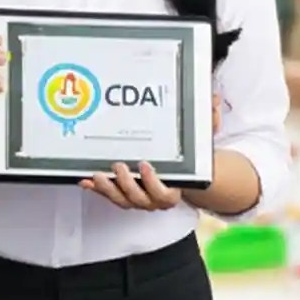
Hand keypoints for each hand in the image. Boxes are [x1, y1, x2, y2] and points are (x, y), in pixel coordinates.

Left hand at [80, 94, 220, 210]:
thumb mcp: (201, 139)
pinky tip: (85, 179)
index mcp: (173, 190)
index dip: (153, 183)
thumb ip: (209, 121)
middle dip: (127, 184)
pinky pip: (108, 195)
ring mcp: (137, 198)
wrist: (182, 172)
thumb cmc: (188, 157)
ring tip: (98, 175)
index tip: (145, 165)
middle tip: (119, 165)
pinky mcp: (122, 194)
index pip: (164, 194)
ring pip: (122, 200)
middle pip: (140, 199)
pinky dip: (96, 189)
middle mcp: (154, 199)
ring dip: (108, 189)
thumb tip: (214, 99)